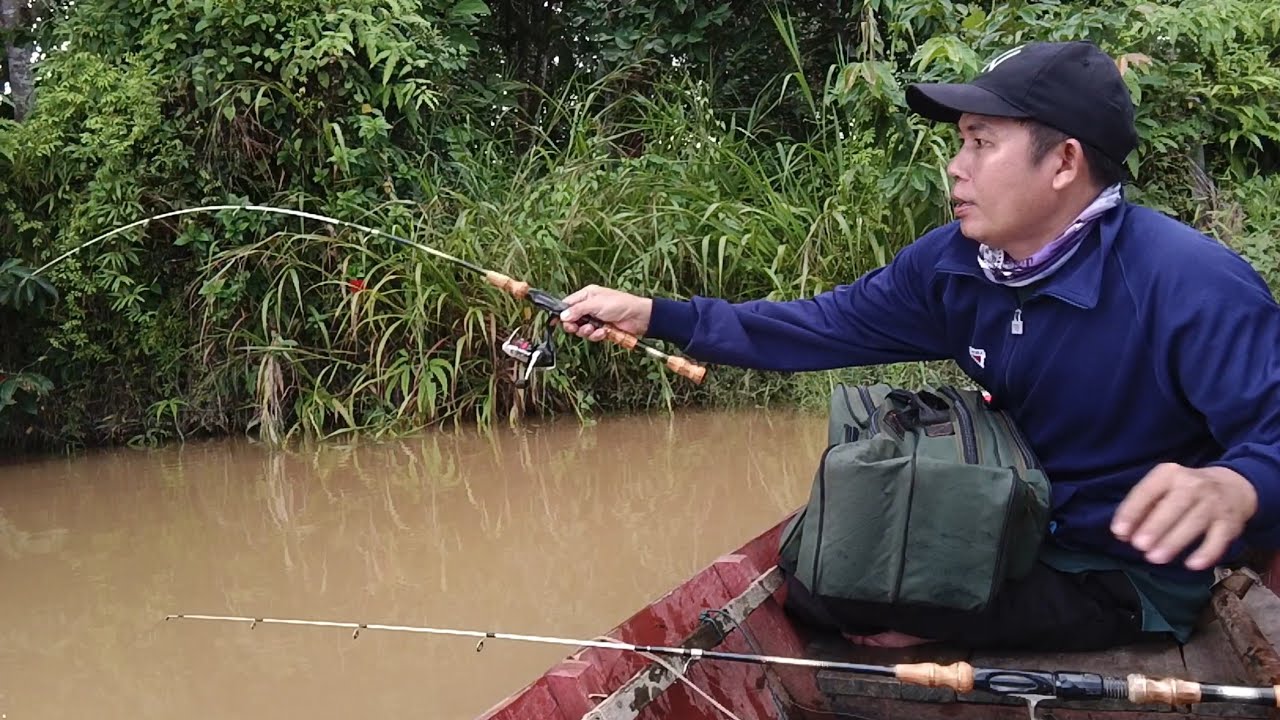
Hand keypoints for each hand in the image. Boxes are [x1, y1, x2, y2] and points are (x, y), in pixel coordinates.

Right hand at [557, 284, 651, 341]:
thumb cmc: (621, 304)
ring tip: (594, 329)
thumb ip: (578, 310)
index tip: (556, 321)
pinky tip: (603, 332)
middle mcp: (589, 306)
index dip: (562, 313)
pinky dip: (596, 335)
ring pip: (581, 329)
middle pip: (572, 319)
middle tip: (576, 327)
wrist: (638, 317)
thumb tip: (563, 316)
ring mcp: (595, 318)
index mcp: (587, 295)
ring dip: (587, 331)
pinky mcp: (601, 329)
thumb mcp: (596, 304)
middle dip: (574, 325)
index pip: (568, 304)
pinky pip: (592, 335)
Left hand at [1111, 463, 1257, 570]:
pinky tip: (1192, 565)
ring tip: (1155, 558)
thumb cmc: (1185, 491)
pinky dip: (1207, 552)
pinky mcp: (1230, 523)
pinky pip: (1219, 539)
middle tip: (1139, 545)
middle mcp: (1194, 485)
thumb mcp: (1162, 490)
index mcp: (1169, 474)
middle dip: (1156, 526)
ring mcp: (1214, 503)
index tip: (1118, 531)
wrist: (1232, 486)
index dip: (1132, 511)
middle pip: (1175, 505)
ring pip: (1195, 521)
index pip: (1148, 491)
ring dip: (1174, 541)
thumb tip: (1122, 535)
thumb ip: (1141, 510)